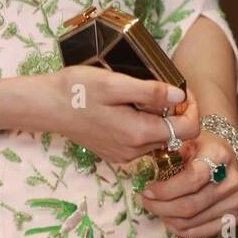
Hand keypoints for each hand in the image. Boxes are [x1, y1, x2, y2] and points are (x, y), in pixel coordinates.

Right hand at [44, 65, 199, 164]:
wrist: (45, 106)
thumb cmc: (76, 90)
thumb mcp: (114, 83)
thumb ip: (149, 92)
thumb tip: (180, 97)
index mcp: (138, 133)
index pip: (187, 129)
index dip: (191, 107)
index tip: (181, 88)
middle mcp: (134, 150)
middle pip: (175, 136)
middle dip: (177, 113)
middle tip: (163, 88)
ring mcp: (124, 154)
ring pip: (158, 138)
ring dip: (159, 119)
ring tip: (143, 95)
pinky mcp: (114, 152)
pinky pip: (141, 141)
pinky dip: (144, 125)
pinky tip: (128, 107)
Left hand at [139, 127, 237, 237]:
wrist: (221, 154)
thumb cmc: (198, 146)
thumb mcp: (183, 140)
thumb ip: (167, 156)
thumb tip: (142, 176)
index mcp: (219, 155)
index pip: (192, 179)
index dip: (166, 189)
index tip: (146, 190)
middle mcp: (231, 180)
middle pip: (191, 205)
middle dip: (161, 207)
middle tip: (144, 201)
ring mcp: (234, 201)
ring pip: (193, 221)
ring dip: (167, 218)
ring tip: (155, 208)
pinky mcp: (233, 217)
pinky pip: (202, 232)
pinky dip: (181, 229)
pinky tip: (169, 219)